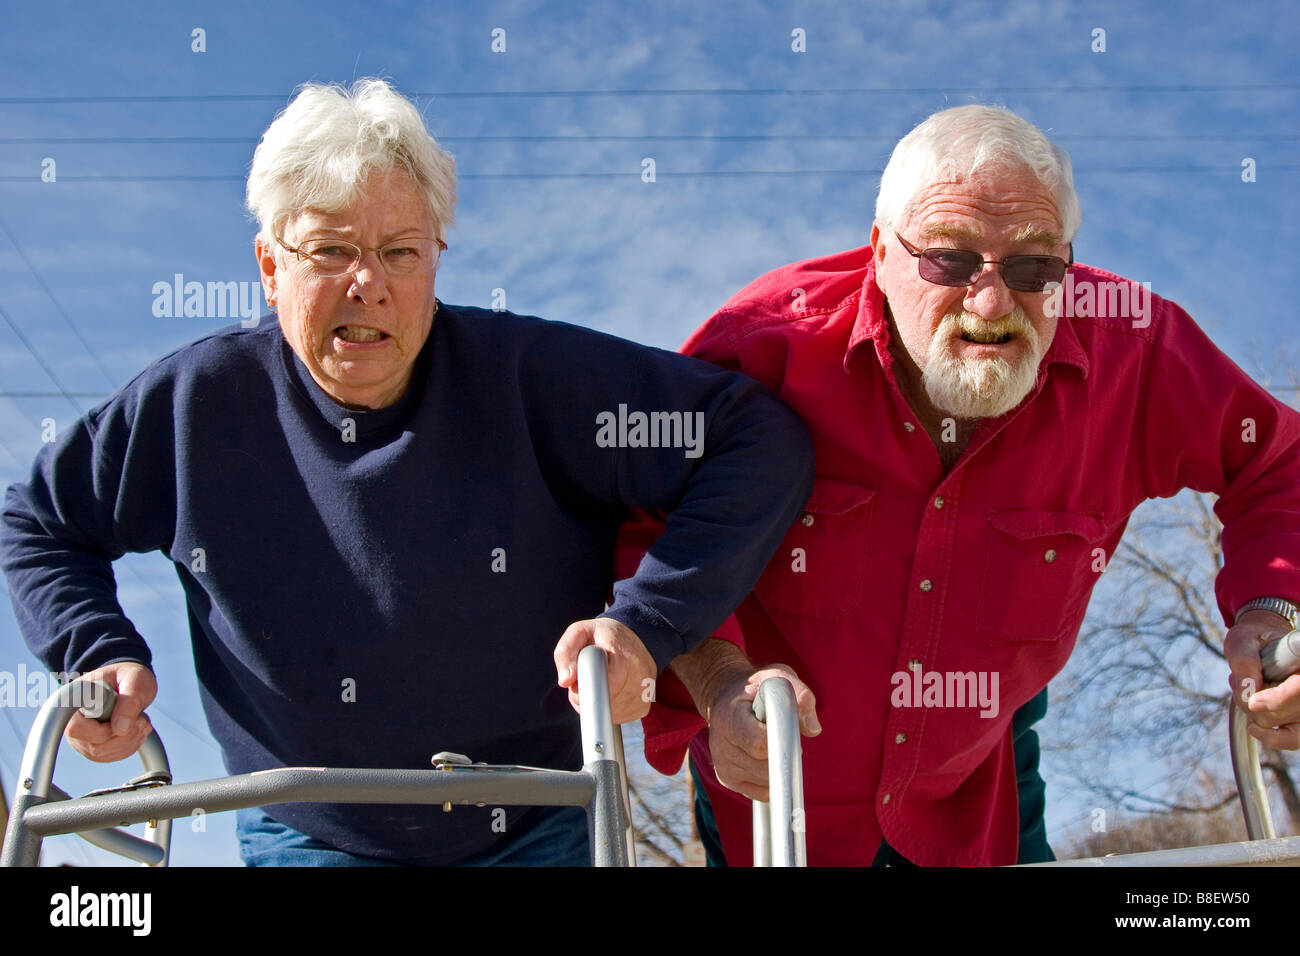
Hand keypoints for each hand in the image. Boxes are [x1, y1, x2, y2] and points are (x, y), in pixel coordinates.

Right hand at [64, 662, 156, 761]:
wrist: (129, 682)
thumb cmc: (129, 676)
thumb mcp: (135, 679)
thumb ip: (129, 700)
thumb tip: (120, 729)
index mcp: (75, 700)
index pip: (75, 728)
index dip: (102, 730)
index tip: (125, 720)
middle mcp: (72, 721)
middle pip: (93, 746)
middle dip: (124, 736)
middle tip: (141, 719)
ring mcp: (81, 736)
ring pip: (102, 754)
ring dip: (129, 741)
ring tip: (141, 721)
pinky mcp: (93, 745)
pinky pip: (110, 756)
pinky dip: (129, 746)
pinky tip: (137, 730)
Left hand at [553, 618, 657, 724]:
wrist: (640, 637)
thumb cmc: (605, 635)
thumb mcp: (581, 632)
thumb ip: (566, 652)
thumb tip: (565, 681)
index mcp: (625, 658)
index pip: (602, 688)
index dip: (582, 689)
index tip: (578, 681)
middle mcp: (640, 679)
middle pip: (602, 705)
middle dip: (585, 695)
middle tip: (587, 677)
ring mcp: (644, 696)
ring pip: (607, 714)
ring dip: (596, 703)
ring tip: (602, 680)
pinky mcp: (643, 708)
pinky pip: (616, 717)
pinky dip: (607, 707)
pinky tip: (612, 689)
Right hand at [700, 662, 819, 801]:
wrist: (724, 696)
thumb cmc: (756, 687)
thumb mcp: (778, 677)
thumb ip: (799, 693)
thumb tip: (813, 728)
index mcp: (729, 717)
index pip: (759, 744)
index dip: (782, 744)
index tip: (794, 741)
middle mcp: (720, 744)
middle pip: (766, 767)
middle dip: (785, 754)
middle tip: (786, 735)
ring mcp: (722, 764)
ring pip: (766, 782)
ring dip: (780, 766)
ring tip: (773, 743)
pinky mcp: (727, 779)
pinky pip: (762, 792)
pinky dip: (772, 779)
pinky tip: (766, 758)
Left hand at [1225, 610, 1299, 748]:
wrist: (1261, 645)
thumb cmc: (1253, 639)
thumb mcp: (1242, 641)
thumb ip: (1245, 662)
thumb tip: (1250, 692)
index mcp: (1299, 660)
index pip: (1297, 690)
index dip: (1277, 700)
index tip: (1253, 702)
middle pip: (1279, 711)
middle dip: (1249, 699)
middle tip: (1239, 678)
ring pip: (1274, 723)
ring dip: (1250, 709)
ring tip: (1245, 685)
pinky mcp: (1298, 720)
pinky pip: (1290, 739)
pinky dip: (1270, 737)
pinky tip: (1253, 728)